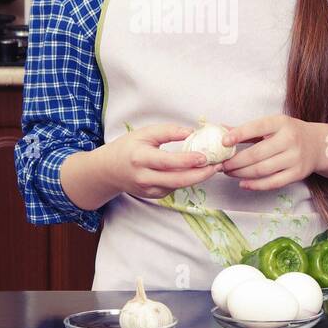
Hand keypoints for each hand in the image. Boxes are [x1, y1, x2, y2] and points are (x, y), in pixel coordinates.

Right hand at [104, 123, 221, 198]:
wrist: (108, 170)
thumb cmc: (128, 148)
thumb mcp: (144, 133)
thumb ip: (167, 131)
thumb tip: (191, 132)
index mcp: (140, 158)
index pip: (168, 161)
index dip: (188, 160)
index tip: (206, 157)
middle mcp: (144, 177)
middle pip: (177, 179)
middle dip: (201, 175)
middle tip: (218, 166)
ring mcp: (148, 189)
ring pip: (178, 186)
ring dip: (198, 178)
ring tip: (214, 168)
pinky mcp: (153, 196)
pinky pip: (174, 188)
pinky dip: (186, 180)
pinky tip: (197, 172)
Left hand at [219, 115, 317, 191]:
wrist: (318, 145)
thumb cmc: (289, 133)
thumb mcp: (272, 125)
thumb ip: (247, 129)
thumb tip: (220, 131)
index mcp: (281, 123)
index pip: (257, 127)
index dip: (239, 134)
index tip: (223, 141)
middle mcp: (289, 140)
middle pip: (256, 154)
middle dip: (235, 161)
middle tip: (222, 164)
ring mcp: (294, 158)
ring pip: (262, 170)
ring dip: (241, 173)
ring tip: (229, 172)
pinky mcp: (297, 174)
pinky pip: (272, 183)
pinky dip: (255, 185)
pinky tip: (243, 184)